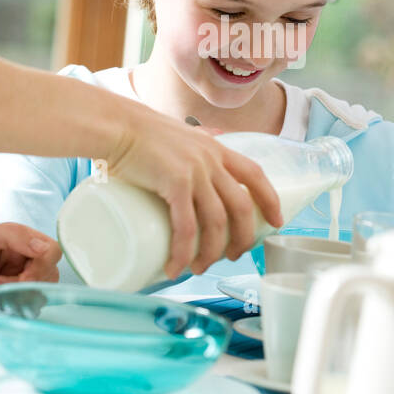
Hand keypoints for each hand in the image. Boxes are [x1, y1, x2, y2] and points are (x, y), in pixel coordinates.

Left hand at [0, 222, 60, 313]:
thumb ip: (12, 235)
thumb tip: (44, 247)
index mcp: (17, 238)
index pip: (50, 250)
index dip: (42, 266)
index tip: (23, 277)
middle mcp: (21, 258)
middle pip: (49, 273)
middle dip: (24, 282)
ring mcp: (15, 279)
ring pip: (38, 292)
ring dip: (12, 293)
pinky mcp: (8, 299)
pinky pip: (24, 306)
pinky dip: (7, 304)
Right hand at [108, 108, 281, 278]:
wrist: (115, 125)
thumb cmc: (137, 134)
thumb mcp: (176, 140)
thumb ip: (188, 154)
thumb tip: (188, 177)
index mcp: (216, 148)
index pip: (255, 174)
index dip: (270, 200)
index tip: (277, 222)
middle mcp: (211, 159)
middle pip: (241, 205)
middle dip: (243, 237)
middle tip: (234, 257)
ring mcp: (195, 171)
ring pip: (217, 221)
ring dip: (211, 252)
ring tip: (199, 268)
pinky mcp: (175, 183)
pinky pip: (187, 226)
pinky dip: (184, 251)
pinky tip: (177, 266)